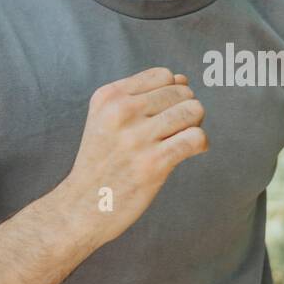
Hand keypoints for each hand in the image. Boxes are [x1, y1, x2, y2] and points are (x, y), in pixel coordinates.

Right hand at [63, 66, 206, 247]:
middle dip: (186, 110)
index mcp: (109, 97)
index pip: (164, 75)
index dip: (173, 93)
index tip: (164, 114)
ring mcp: (137, 138)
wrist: (81, 207)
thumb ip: (144, 96)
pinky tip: (191, 153)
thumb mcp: (106, 120)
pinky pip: (196, 138)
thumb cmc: (102, 163)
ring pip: (193, 111)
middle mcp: (121, 112)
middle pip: (182, 92)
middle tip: (174, 133)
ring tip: (181, 141)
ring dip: (194, 126)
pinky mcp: (153, 163)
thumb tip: (184, 79)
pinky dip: (201, 144)